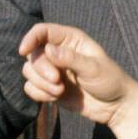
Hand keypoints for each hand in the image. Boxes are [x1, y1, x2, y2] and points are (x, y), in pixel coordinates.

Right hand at [18, 22, 137, 138]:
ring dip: (40, 83)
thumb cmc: (109, 81)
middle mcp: (57, 52)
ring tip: (59, 91)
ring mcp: (52, 70)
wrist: (114, 107)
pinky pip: (31, 87)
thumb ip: (70, 58)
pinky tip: (54, 98)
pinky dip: (39, 94)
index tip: (23, 51)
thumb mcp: (93, 68)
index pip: (42, 31)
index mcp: (70, 40)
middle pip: (33, 54)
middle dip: (41, 69)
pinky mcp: (48, 87)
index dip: (30, 38)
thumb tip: (48, 50)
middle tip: (56, 81)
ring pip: (29, 71)